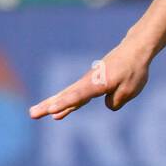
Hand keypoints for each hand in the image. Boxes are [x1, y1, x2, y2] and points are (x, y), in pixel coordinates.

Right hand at [29, 33, 151, 120]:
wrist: (134, 51)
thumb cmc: (133, 70)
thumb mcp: (129, 90)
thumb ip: (115, 102)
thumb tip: (107, 104)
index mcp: (97, 84)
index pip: (78, 96)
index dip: (65, 105)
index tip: (52, 111)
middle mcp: (88, 82)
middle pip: (65, 96)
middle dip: (48, 105)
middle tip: (32, 114)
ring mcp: (87, 82)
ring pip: (66, 96)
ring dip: (51, 105)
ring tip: (34, 114)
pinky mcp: (90, 84)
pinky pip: (75, 96)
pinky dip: (65, 104)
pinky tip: (57, 114)